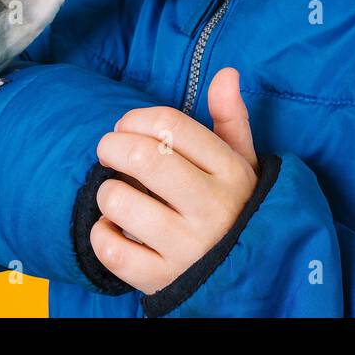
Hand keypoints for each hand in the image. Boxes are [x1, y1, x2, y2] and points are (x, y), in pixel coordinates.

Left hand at [90, 67, 259, 294]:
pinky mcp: (164, 280)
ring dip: (107, 193)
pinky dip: (102, 235)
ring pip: (121, 203)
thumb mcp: (243, 164)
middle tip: (108, 150)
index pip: (171, 125)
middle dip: (112, 146)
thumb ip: (231, 118)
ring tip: (116, 194)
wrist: (252, 278)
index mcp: (230, 172)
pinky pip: (112, 250)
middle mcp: (211, 209)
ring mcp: (187, 248)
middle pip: (144, 158)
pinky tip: (114, 229)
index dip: (137, 118)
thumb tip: (226, 73)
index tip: (126, 126)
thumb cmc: (236, 209)